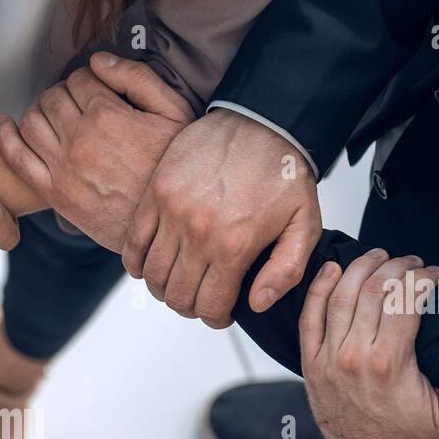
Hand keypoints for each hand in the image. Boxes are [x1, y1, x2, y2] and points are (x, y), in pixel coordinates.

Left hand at [0, 53, 193, 253]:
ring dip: (39, 111)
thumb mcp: (173, 113)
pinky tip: (6, 124)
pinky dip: (6, 136)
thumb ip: (137, 78)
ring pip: (32, 121)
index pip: (79, 79)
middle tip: (74, 103)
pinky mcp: (54, 192)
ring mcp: (63, 167)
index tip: (93, 88)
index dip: (86, 79)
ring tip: (53, 116)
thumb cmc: (171, 168)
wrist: (165, 222)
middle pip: (52, 97)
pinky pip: (17, 157)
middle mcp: (79, 138)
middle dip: (62, 93)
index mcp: (107, 114)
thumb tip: (98, 60)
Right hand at [123, 107, 321, 326]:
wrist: (262, 120)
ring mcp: (171, 214)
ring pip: (153, 276)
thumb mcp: (305, 224)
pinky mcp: (155, 194)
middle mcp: (198, 234)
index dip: (215, 319)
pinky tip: (150, 266)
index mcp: (234, 247)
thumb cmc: (283, 172)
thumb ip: (286, 272)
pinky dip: (137, 264)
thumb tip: (255, 304)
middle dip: (189, 307)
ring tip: (179, 282)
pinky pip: (133, 244)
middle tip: (200, 299)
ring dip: (164, 289)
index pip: (209, 307)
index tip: (219, 314)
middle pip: (178, 297)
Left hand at [300, 251, 438, 438]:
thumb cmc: (415, 437)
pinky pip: (309, 317)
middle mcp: (354, 356)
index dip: (423, 277)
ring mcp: (327, 359)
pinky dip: (318, 287)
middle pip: (373, 290)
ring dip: (361, 268)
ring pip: (340, 295)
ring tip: (380, 257)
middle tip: (412, 262)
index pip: (405, 299)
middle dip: (397, 266)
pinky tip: (334, 269)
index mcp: (389, 362)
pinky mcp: (310, 365)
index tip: (436, 274)